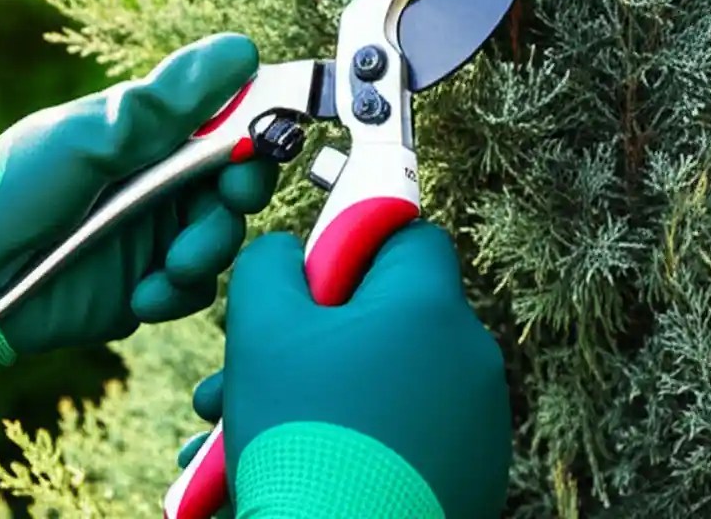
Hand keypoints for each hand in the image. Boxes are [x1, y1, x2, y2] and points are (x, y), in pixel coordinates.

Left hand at [0, 33, 278, 387]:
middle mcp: (155, 175)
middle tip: (229, 201)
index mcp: (141, 128)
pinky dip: (179, 291)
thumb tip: (238, 50)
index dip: (252, 125)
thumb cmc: (5, 200)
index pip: (222, 112)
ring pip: (223, 233)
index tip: (258, 141)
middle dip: (240, 191)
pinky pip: (196, 288)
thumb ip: (161, 106)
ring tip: (171, 265)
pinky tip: (142, 297)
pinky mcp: (148, 284)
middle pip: (237, 174)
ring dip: (208, 248)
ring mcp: (153, 231)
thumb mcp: (84, 144)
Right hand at [178, 221, 510, 517]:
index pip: (406, 235)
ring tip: (234, 433)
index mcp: (430, 307)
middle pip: (382, 317)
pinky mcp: (470, 475)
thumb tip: (288, 253)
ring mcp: (476, 424)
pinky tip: (281, 467)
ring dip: (311, 395)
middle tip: (246, 371)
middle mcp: (468, 358)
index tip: (304, 279)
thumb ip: (270, 266)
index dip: (349, 244)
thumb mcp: (261, 330)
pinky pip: (399, 436)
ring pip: (379, 383)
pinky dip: (346, 440)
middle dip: (306, 337)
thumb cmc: (304, 437)